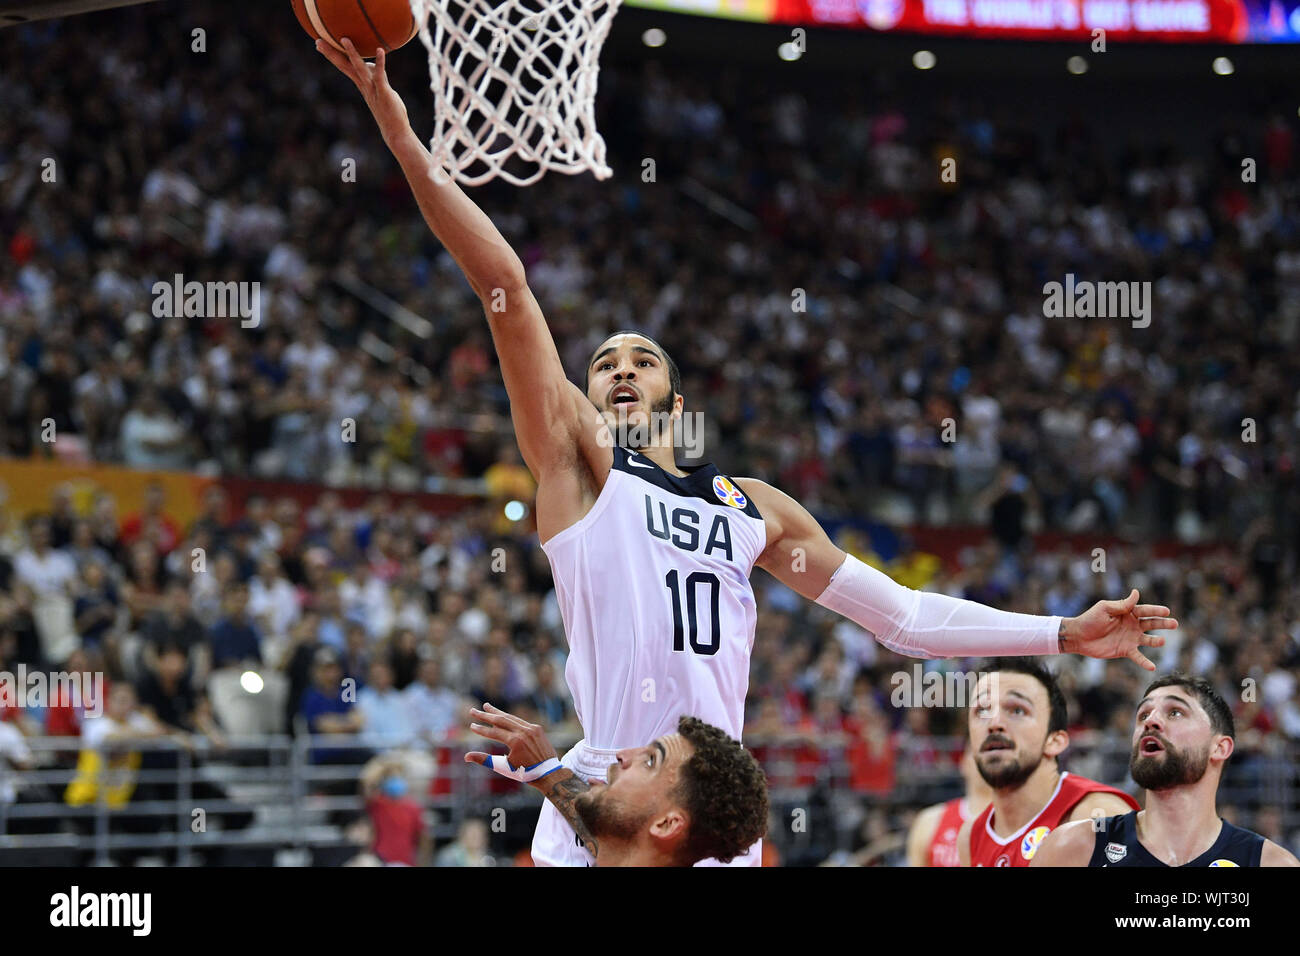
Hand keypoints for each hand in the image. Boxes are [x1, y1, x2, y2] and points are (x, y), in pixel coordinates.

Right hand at [314, 38, 410, 144]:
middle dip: (332, 53)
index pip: (343, 66)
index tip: (319, 44)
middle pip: (345, 66)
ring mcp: (372, 89)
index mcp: (361, 84)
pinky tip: (380, 50)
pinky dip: (380, 63)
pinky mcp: (383, 92)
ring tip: (344, 39)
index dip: (332, 55)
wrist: (395, 130)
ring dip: (352, 54)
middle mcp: (363, 85)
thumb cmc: (389, 110)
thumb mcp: (380, 88)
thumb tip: (372, 63)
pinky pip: (380, 76)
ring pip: (359, 69)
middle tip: (318, 41)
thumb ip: (376, 76)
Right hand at [464, 703, 557, 771]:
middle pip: (500, 720)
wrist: (548, 772)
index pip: (494, 732)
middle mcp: (524, 732)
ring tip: (486, 706)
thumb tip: (466, 757)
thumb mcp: (503, 767)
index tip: (471, 725)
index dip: (481, 729)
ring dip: (497, 712)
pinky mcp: (537, 728)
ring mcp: (531, 729)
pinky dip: (509, 718)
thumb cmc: (524, 773)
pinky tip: (502, 716)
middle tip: (473, 710)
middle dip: (485, 715)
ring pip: (511, 718)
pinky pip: (520, 721)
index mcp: (515, 742)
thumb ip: (485, 760)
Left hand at [1061, 589, 1176, 670]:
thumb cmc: (1089, 619)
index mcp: (1127, 612)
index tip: (1166, 611)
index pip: (1144, 610)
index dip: (1155, 610)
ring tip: (1162, 641)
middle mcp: (1132, 625)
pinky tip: (1152, 667)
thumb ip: (1121, 604)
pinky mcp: (1125, 650)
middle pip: (1151, 624)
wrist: (1078, 637)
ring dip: (1156, 641)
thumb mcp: (1104, 609)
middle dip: (1163, 623)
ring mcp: (1130, 638)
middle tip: (1174, 624)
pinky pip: (1138, 656)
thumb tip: (1136, 592)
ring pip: (1148, 640)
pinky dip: (1145, 662)